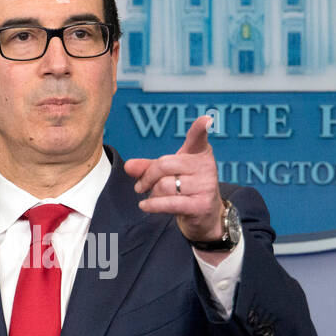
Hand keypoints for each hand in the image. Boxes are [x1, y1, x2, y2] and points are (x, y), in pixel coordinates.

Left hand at [124, 114, 223, 244]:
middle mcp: (206, 166)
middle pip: (164, 165)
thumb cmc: (185, 187)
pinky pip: (170, 203)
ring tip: (153, 196)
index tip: (206, 120)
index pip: (198, 137)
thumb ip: (148, 167)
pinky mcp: (201, 205)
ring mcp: (206, 186)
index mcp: (200, 152)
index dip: (201, 128)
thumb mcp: (168, 173)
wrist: (204, 215)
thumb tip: (129, 166)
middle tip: (140, 186)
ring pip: (164, 185)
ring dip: (152, 193)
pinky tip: (145, 206)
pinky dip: (153, 205)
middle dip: (147, 176)